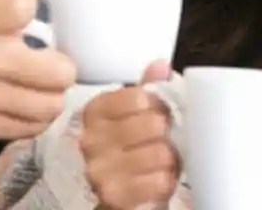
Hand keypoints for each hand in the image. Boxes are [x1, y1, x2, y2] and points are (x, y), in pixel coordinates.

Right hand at [0, 0, 77, 140]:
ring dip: (55, 94)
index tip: (30, 14)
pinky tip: (32, 102)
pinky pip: (32, 127)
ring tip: (47, 85)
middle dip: (63, 65)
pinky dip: (39, 116)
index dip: (35, 8)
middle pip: (57, 70)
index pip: (25, 7)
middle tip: (55, 62)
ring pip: (51, 104)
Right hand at [82, 62, 180, 209]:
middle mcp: (90, 140)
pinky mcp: (113, 196)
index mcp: (95, 111)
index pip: (139, 97)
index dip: (158, 105)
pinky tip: (160, 178)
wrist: (121, 193)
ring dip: (170, 158)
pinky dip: (167, 180)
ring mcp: (98, 170)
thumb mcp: (138, 114)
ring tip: (163, 161)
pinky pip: (159, 181)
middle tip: (165, 140)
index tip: (157, 113)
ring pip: (159, 153)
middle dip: (168, 133)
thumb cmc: (132, 147)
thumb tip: (161, 65)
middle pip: (153, 124)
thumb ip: (148, 88)